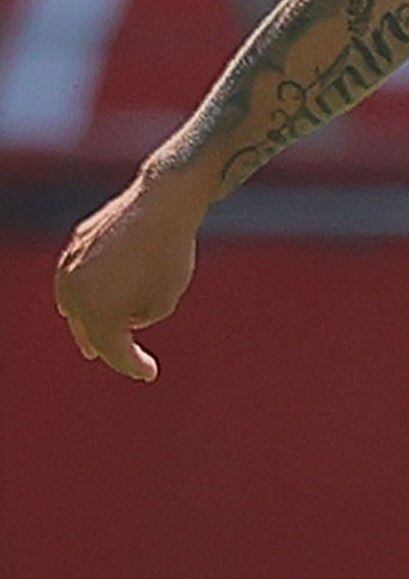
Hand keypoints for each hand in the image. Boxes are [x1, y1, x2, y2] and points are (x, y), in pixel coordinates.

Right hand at [54, 175, 201, 381]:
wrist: (161, 204)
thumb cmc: (168, 255)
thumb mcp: (164, 301)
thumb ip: (140, 318)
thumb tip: (124, 315)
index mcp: (95, 313)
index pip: (115, 350)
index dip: (133, 365)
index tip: (151, 374)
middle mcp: (73, 292)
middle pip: (88, 331)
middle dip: (105, 347)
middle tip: (120, 360)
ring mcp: (69, 267)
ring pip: (74, 305)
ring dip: (86, 322)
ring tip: (93, 337)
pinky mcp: (75, 245)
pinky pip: (77, 279)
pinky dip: (84, 293)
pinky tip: (86, 301)